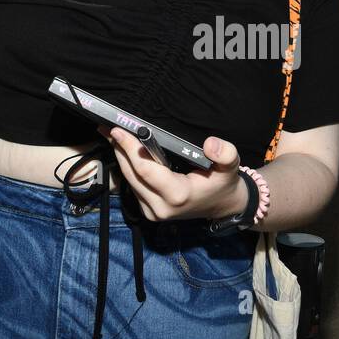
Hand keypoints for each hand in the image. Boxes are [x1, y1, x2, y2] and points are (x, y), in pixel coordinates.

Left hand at [101, 126, 247, 222]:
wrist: (221, 206)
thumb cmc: (223, 183)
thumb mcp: (231, 166)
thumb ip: (226, 153)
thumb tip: (210, 143)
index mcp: (178, 195)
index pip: (146, 170)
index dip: (130, 149)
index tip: (118, 130)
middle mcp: (161, 207)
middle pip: (131, 174)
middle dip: (119, 149)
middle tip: (108, 127)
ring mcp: (152, 211)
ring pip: (129, 180)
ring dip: (120, 157)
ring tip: (111, 135)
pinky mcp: (148, 211)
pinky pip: (133, 186)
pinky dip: (127, 167)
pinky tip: (123, 151)